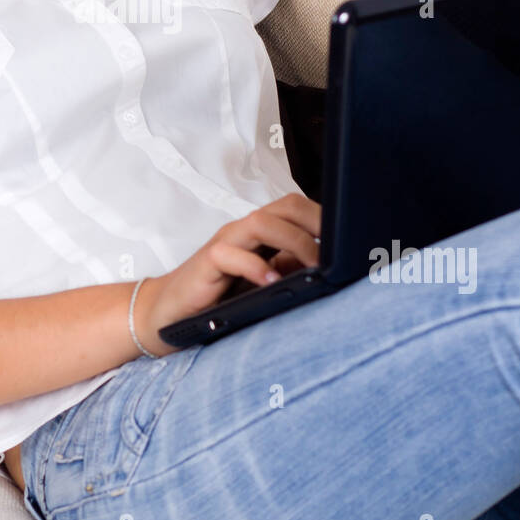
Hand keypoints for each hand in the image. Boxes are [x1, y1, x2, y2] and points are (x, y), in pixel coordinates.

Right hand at [133, 193, 321, 354]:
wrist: (168, 312)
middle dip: (317, 222)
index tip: (352, 237)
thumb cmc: (218, 297)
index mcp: (261, 232)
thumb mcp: (264, 283)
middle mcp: (244, 231)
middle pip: (285, 206)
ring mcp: (225, 243)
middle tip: (339, 249)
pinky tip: (271, 282)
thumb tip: (332, 266)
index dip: (326, 216)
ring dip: (294, 242)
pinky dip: (255, 267)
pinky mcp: (206, 263)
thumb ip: (291, 270)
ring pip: (261, 222)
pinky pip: (230, 254)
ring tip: (314, 265)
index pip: (297, 207)